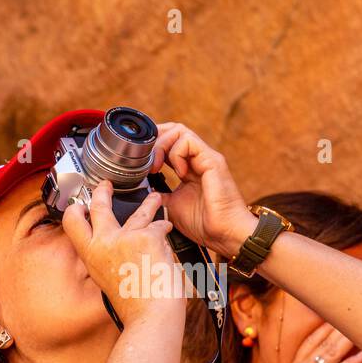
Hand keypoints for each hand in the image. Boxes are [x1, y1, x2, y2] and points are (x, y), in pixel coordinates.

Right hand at [62, 181, 178, 324]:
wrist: (150, 313)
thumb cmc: (132, 303)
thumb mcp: (106, 279)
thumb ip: (106, 257)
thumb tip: (112, 242)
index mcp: (90, 255)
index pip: (72, 222)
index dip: (76, 209)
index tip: (81, 204)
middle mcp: (103, 243)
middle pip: (99, 206)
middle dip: (103, 191)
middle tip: (105, 186)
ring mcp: (124, 237)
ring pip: (139, 212)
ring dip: (149, 203)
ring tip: (154, 198)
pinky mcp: (147, 236)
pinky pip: (159, 226)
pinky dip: (164, 229)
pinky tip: (167, 231)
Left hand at [152, 122, 255, 257]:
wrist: (223, 233)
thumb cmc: (203, 222)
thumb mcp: (171, 206)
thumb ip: (159, 194)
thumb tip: (144, 190)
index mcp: (189, 168)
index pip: (169, 142)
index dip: (152, 143)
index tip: (138, 158)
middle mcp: (198, 159)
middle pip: (173, 130)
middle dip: (154, 139)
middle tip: (144, 159)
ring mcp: (206, 158)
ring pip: (179, 131)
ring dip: (161, 146)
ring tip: (157, 167)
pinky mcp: (212, 161)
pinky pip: (189, 142)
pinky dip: (176, 154)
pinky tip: (178, 173)